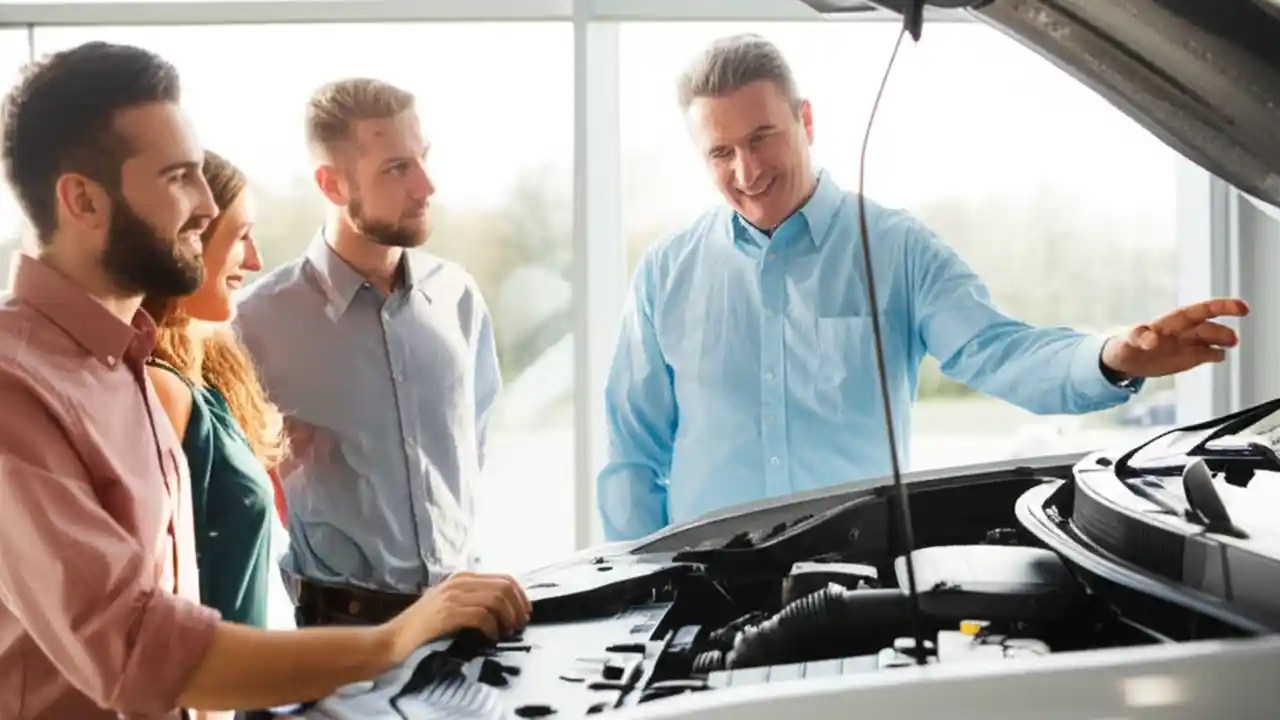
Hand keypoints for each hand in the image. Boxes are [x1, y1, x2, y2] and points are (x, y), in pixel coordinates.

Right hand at [383, 571, 531, 661]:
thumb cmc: (423, 627)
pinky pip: (481, 615)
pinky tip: (491, 637)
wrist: (394, 639)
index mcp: (462, 578)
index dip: (520, 595)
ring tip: (508, 631)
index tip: (525, 612)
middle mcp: (459, 583)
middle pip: (503, 587)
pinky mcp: (447, 613)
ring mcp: (452, 596)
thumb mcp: (450, 606)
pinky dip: (492, 627)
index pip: (503, 578)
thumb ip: (473, 601)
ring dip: (508, 617)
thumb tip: (506, 609)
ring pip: (496, 599)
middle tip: (520, 625)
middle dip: (518, 607)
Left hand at [1102, 298, 1249, 379]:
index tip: (1240, 307)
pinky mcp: (1190, 358)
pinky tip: (1220, 356)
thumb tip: (1151, 340)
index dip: (1222, 306)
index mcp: (1173, 321)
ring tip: (1231, 344)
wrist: (1125, 361)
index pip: (1202, 309)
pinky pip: (1209, 354)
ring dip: (1223, 341)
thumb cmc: (1126, 345)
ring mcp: (1189, 344)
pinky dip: (1216, 355)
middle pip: (1210, 326)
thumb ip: (1139, 337)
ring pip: (1212, 339)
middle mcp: (1185, 330)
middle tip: (1233, 339)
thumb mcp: (1128, 341)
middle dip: (1223, 330)